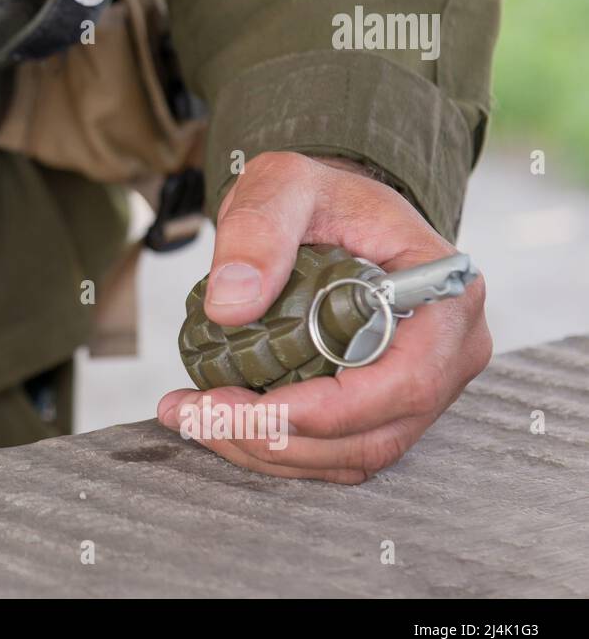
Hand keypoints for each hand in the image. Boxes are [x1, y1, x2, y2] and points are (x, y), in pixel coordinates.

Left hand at [156, 151, 491, 482]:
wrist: (333, 212)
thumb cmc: (321, 193)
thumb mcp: (283, 183)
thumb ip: (257, 229)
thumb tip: (230, 304)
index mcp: (445, 297)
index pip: (405, 381)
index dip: (326, 411)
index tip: (244, 405)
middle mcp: (448, 354)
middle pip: (373, 434)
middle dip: (275, 437)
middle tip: (193, 414)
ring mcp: (420, 388)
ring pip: (350, 456)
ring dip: (265, 450)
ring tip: (190, 417)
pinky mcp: (384, 408)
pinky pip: (334, 452)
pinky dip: (272, 448)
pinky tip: (215, 421)